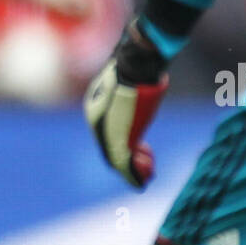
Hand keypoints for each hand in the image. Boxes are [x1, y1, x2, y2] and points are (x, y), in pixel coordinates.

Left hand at [84, 18, 168, 187]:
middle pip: (110, 148)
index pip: (107, 132)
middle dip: (130, 160)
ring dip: (134, 171)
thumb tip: (149, 67)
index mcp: (96, 105)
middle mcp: (96, 120)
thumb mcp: (136, 82)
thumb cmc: (140, 68)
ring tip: (149, 172)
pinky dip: (135, 175)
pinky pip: (123, 165)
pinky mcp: (117, 140)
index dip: (127, 144)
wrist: (136, 67)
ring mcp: (105, 131)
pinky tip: (146, 177)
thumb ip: (137, 88)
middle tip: (149, 166)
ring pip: (116, 159)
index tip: (145, 149)